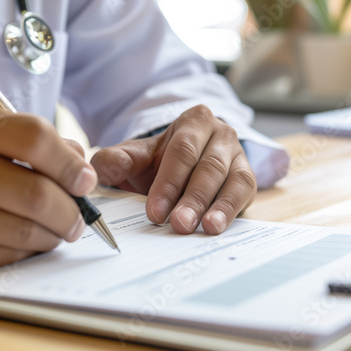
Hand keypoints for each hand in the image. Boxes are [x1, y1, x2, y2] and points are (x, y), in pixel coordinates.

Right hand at [0, 102, 97, 270]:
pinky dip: (27, 250)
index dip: (70, 163)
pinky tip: (27, 239)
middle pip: (35, 193)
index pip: (34, 138)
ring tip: (58, 228)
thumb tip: (80, 162)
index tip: (85, 179)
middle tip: (78, 215)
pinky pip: (6, 256)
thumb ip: (29, 136)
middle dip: (70, 209)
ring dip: (54, 233)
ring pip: (26, 231)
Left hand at [91, 105, 255, 234]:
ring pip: (232, 180)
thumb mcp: (136, 157)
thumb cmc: (160, 163)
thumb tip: (102, 169)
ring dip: (217, 207)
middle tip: (179, 224)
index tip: (155, 211)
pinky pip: (244, 193)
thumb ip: (116, 160)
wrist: (184, 167)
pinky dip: (231, 211)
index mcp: (194, 122)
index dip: (169, 182)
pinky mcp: (247, 179)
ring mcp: (238, 156)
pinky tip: (218, 228)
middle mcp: (221, 134)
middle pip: (209, 166)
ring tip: (205, 229)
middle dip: (193, 198)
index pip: (182, 151)